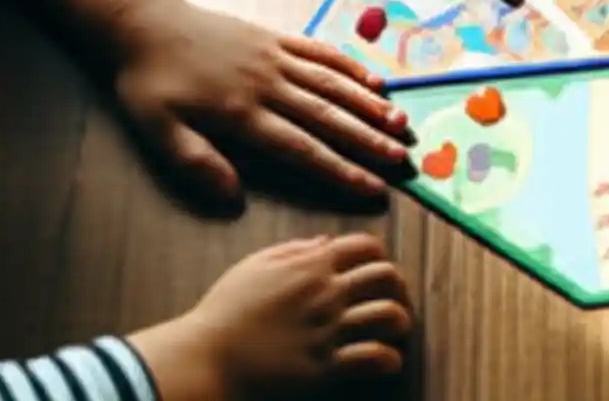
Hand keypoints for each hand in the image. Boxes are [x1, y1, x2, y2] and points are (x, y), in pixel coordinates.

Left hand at [114, 0, 410, 201]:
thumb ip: (195, 162)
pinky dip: (350, 67)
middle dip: (367, 139)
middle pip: (327, 116)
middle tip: (400, 158)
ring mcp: (275, 57)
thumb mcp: (156, 130)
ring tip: (400, 123)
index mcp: (241, 113)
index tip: (372, 188)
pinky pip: (320, 52)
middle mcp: (267, 84)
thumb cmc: (147, 82)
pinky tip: (375, 81)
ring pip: (331, 84)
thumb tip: (233, 197)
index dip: (340, 170)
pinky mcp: (275, 37)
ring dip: (368, 104)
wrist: (143, 21)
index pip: (301, 148)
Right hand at [130, 234, 411, 399]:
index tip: (377, 269)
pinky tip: (388, 362)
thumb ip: (294, 250)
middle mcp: (327, 293)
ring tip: (398, 332)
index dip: (379, 256)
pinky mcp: (327, 366)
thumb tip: (326, 242)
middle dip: (399, 287)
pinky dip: (391, 359)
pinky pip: (376, 356)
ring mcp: (330, 329)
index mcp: (310, 265)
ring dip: (402, 322)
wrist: (205, 359)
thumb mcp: (254, 266)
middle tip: (396, 300)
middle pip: (387, 276)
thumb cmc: (224, 312)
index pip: (366, 246)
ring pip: (390, 314)